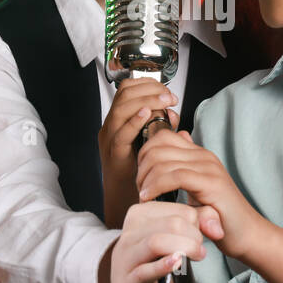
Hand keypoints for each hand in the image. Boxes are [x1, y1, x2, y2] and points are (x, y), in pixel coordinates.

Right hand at [98, 78, 178, 227]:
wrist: (127, 198)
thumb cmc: (140, 170)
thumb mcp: (151, 141)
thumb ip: (160, 125)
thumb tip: (172, 112)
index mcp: (119, 120)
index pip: (128, 89)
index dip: (147, 83)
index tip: (166, 89)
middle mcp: (111, 125)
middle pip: (124, 94)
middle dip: (149, 89)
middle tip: (169, 96)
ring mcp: (110, 138)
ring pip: (121, 108)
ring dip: (146, 101)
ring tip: (165, 103)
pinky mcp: (113, 153)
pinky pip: (121, 133)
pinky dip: (134, 120)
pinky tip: (148, 114)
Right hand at [109, 201, 223, 282]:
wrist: (125, 280)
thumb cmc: (151, 254)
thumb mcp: (171, 232)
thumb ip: (197, 221)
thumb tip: (216, 227)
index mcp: (142, 212)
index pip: (180, 210)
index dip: (197, 224)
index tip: (198, 236)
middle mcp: (132, 229)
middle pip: (172, 224)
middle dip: (194, 238)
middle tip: (198, 250)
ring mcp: (127, 253)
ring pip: (157, 242)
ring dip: (184, 249)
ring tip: (194, 257)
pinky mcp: (128, 277)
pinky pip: (146, 269)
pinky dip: (164, 265)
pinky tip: (177, 263)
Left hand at [136, 129, 263, 260]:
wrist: (247, 234)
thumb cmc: (219, 216)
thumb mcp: (197, 188)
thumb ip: (185, 167)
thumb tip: (180, 138)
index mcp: (199, 154)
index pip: (163, 137)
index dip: (144, 154)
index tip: (142, 177)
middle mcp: (204, 156)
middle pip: (158, 147)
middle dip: (141, 168)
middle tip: (141, 190)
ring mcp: (209, 168)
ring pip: (163, 160)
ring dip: (146, 179)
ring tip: (144, 197)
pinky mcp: (212, 184)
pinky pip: (175, 176)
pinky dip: (156, 186)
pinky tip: (150, 199)